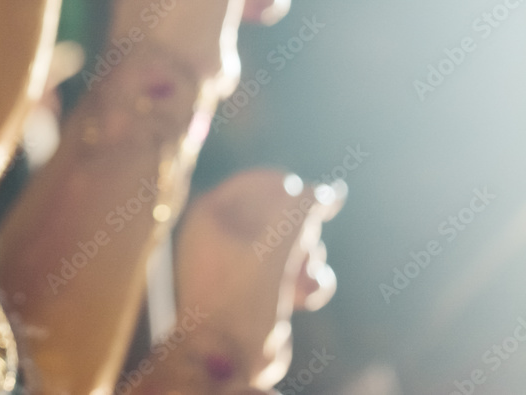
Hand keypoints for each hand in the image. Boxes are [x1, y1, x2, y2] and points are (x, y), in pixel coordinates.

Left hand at [138, 169, 342, 393]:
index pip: (259, 182)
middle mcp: (220, 235)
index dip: (294, 188)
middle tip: (304, 253)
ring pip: (292, 246)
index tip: (325, 201)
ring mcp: (239, 265)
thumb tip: (333, 189)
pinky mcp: (257, 292)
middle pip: (281, 214)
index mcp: (210, 215)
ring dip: (309, 262)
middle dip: (304, 235)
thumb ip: (305, 210)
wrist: (225, 361)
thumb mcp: (276, 247)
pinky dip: (305, 283)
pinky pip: (291, 274)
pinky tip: (305, 299)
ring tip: (304, 283)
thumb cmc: (240, 299)